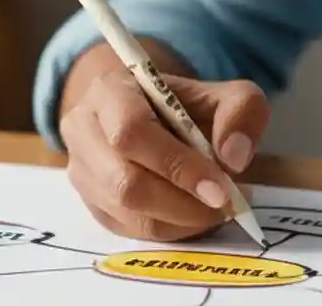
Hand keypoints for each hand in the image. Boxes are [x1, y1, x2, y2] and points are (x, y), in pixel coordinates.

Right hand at [60, 44, 269, 242]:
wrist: (151, 114)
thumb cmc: (184, 104)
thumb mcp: (223, 93)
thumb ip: (241, 112)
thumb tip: (234, 158)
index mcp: (109, 92)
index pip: (131, 132)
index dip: (176, 165)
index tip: (220, 188)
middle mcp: (83, 130)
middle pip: (125, 183)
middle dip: (182, 202)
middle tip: (224, 204)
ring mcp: (81, 171)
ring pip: (127, 213)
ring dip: (180, 219)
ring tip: (215, 209)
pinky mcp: (91, 203)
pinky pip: (129, 229)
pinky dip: (169, 229)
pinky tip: (193, 214)